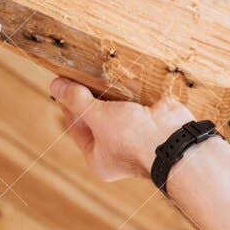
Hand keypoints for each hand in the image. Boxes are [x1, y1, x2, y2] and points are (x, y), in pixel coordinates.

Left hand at [49, 78, 192, 181]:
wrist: (173, 140)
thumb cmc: (133, 139)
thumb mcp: (99, 118)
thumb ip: (78, 101)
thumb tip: (55, 86)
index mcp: (98, 159)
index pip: (76, 128)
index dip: (68, 104)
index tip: (63, 82)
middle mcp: (115, 151)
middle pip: (95, 119)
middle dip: (89, 97)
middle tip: (80, 71)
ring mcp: (133, 137)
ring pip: (115, 110)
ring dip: (109, 92)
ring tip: (100, 70)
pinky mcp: (149, 122)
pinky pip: (133, 104)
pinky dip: (128, 90)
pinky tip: (121, 74)